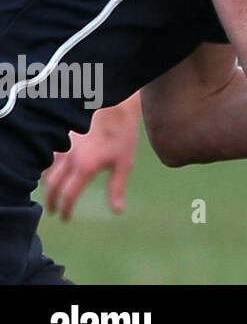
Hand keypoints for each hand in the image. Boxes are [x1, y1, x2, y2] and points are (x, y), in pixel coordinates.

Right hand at [42, 95, 141, 220]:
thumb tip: (117, 211)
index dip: (65, 209)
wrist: (116, 105)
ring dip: (47, 186)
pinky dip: (46, 169)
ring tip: (52, 194)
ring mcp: (63, 146)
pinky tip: (52, 173)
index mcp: (85, 167)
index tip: (66, 218)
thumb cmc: (123, 134)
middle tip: (53, 211)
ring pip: (46, 172)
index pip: (68, 196)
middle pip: (52, 187)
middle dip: (51, 202)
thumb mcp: (124, 163)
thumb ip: (117, 188)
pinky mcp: (60, 137)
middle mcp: (70, 158)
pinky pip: (47, 158)